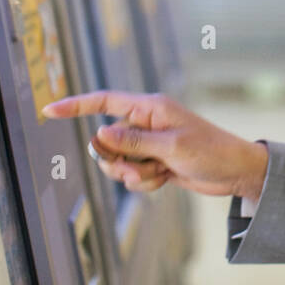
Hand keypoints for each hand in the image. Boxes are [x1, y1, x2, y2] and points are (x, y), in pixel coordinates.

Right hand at [42, 91, 268, 198]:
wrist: (235, 172)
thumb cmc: (211, 151)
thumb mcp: (172, 147)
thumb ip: (134, 142)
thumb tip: (99, 134)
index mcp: (149, 108)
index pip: (104, 102)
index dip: (75, 106)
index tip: (49, 110)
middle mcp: (145, 123)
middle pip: (106, 142)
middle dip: (117, 161)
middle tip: (144, 167)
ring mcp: (149, 144)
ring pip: (118, 163)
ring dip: (134, 174)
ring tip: (161, 173)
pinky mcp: (154, 162)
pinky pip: (132, 176)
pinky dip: (145, 182)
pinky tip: (166, 179)